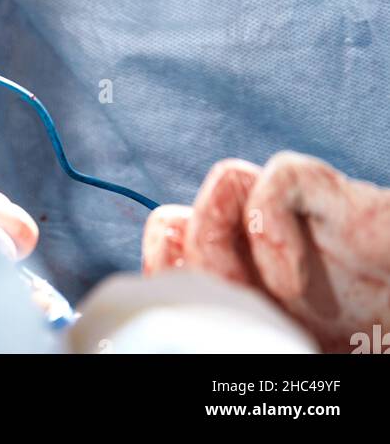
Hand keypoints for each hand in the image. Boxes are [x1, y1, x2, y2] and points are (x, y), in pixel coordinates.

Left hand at [143, 152, 389, 352]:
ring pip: (221, 182)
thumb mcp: (295, 353)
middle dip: (192, 265)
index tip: (186, 307)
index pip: (170, 246)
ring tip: (266, 296)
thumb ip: (247, 340)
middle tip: (233, 311)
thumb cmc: (371, 336)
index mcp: (248, 287)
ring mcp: (299, 221)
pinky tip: (300, 280)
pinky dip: (276, 229)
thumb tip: (182, 343)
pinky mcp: (336, 198)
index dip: (164, 270)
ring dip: (226, 241)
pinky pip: (275, 179)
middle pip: (178, 217)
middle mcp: (262, 248)